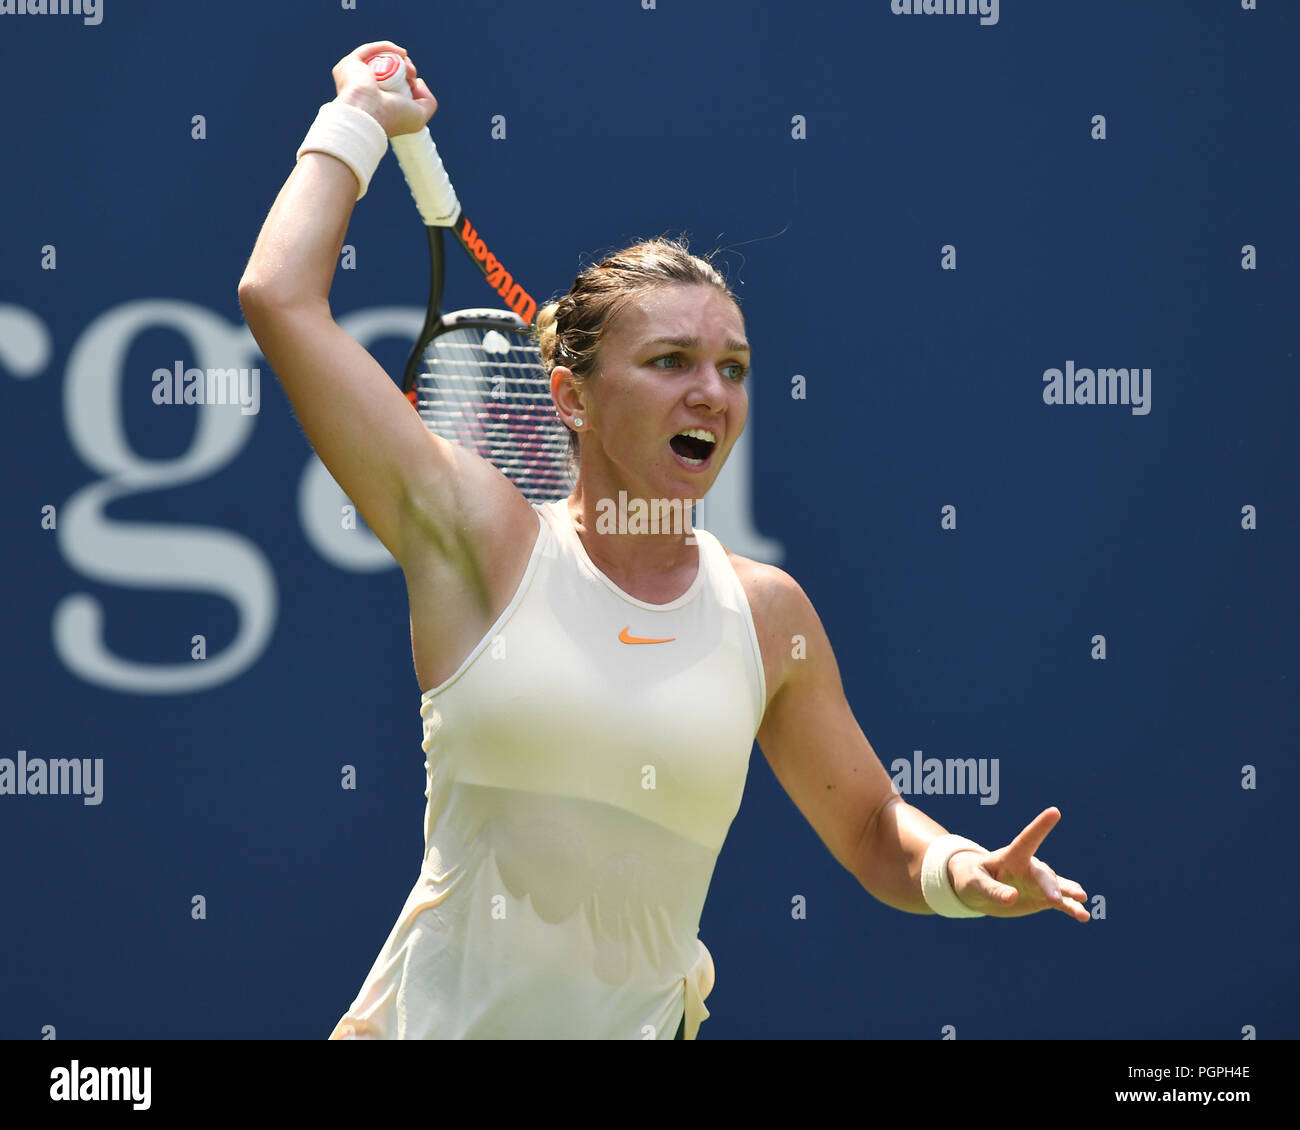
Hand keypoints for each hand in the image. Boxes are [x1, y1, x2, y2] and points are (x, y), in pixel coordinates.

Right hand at [330, 41, 436, 137]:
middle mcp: (365, 91)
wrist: (369, 113)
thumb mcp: (419, 117)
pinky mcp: (350, 64)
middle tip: (411, 74)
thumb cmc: (392, 118)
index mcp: (377, 104)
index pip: (394, 87)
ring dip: (398, 59)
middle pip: (388, 71)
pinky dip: (386, 48)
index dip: (408, 82)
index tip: (415, 85)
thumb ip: (428, 102)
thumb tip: (419, 82)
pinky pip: (369, 50)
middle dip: (405, 69)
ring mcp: (356, 77)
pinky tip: (401, 53)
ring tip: (407, 66)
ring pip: (379, 60)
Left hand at [947, 807, 1088, 921]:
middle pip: (1042, 874)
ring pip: (1058, 887)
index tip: (1055, 811)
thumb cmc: (973, 880)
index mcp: (1011, 856)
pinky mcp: (1044, 897)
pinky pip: (1062, 902)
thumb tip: (1012, 897)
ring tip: (1082, 901)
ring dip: (1069, 894)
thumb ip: (993, 890)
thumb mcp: (976, 884)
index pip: (1026, 839)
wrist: (980, 891)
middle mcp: (1029, 867)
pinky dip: (1072, 908)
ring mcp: (1039, 882)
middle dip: (1050, 886)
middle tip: (1055, 900)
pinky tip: (1083, 916)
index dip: (1040, 826)